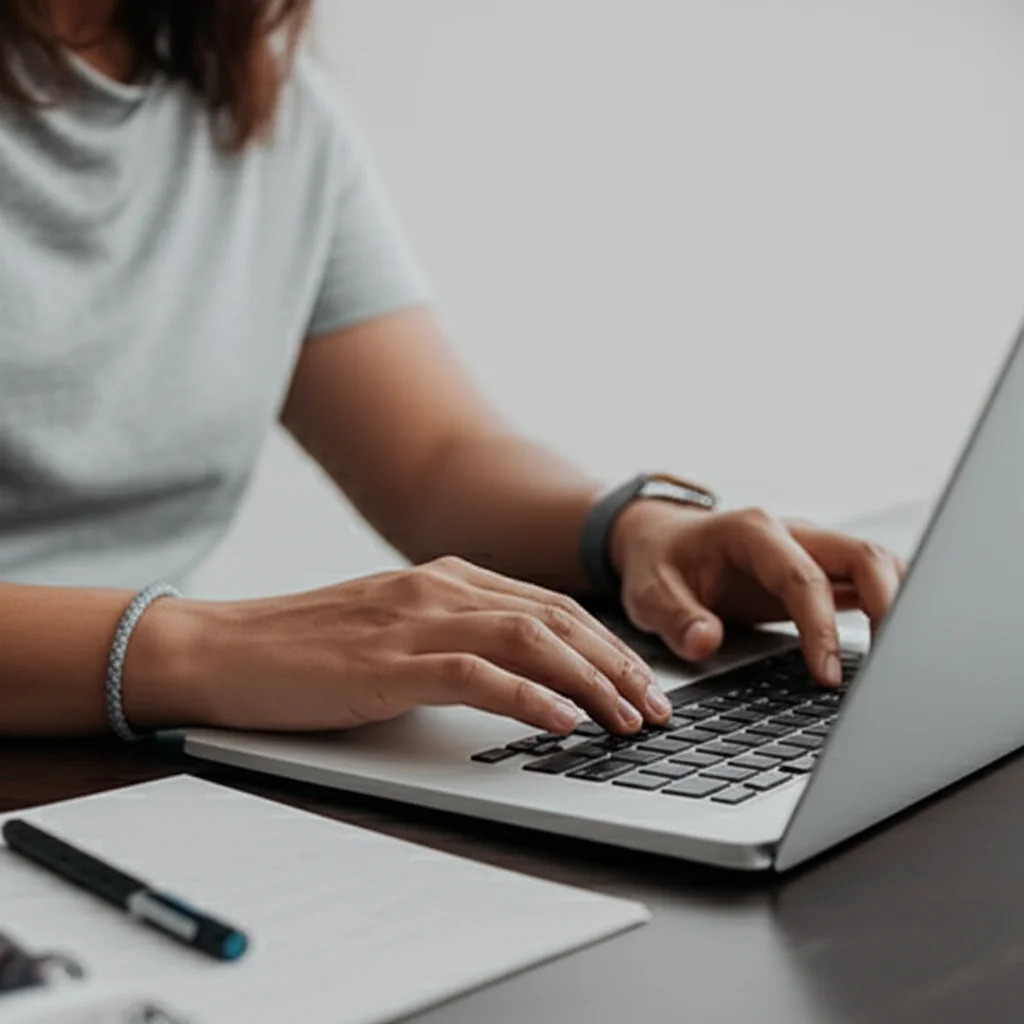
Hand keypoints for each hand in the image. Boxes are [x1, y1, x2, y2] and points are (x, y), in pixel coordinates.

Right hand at [135, 557, 672, 736]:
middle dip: (615, 664)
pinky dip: (527, 696)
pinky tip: (561, 721)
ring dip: (588, 681)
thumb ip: (452, 636)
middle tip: (654, 707)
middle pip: (554, 618)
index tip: (640, 681)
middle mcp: (439, 588)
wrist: (223, 648)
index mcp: (446, 578)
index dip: (605, 643)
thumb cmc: (307, 648)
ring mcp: (414, 619)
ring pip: (529, 639)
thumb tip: (519, 675)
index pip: (549, 606)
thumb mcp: (394, 629)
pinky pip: (475, 673)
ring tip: (626, 719)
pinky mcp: (387, 661)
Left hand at [609, 502, 907, 686]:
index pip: (802, 576)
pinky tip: (891, 647)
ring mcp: (809, 549)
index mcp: (750, 532)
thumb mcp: (649, 592)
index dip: (820, 627)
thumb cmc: (659, 563)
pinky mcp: (818, 570)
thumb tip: (706, 641)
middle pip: (863, 555)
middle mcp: (790, 533)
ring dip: (898, 605)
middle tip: (892, 664)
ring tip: (900, 661)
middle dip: (889, 605)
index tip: (827, 674)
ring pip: (876, 564)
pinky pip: (867, 581)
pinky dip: (888, 609)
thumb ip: (676, 617)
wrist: (661, 542)